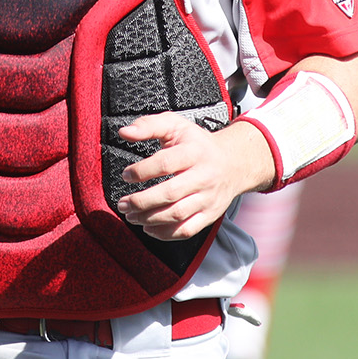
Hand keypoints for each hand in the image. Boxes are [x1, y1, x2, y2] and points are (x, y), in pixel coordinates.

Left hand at [114, 115, 275, 240]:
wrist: (234, 163)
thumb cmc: (198, 144)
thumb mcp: (176, 126)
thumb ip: (148, 125)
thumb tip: (124, 132)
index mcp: (194, 152)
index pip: (166, 163)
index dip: (142, 171)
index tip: (126, 175)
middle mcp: (204, 176)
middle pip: (170, 193)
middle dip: (142, 202)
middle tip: (123, 203)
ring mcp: (208, 198)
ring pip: (177, 214)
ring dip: (149, 219)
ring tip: (131, 215)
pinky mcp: (210, 215)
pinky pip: (187, 230)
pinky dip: (165, 233)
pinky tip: (149, 227)